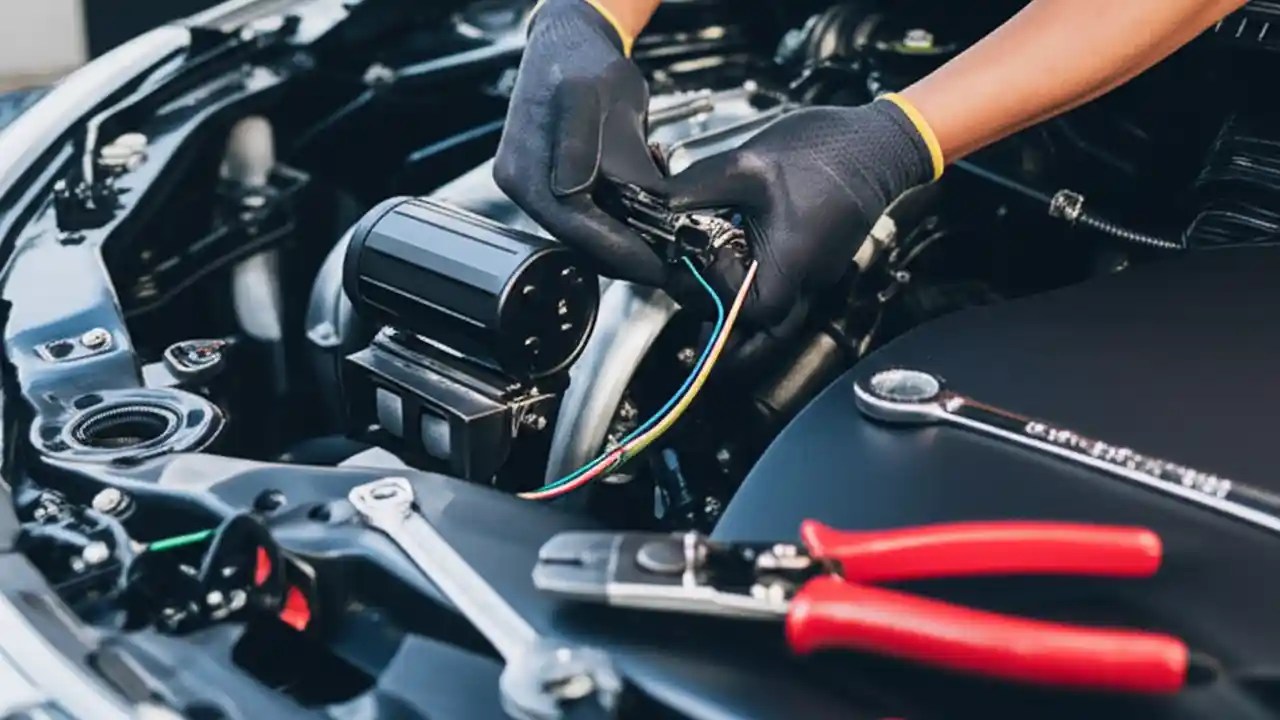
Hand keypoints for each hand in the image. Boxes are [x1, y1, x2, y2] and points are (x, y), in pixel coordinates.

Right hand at [494, 0, 666, 285]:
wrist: (567, 43)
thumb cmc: (582, 64)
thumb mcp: (599, 100)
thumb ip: (604, 152)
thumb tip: (611, 201)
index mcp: (526, 171)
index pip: (579, 230)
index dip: (624, 254)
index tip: (662, 268)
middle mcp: (521, 186)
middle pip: (578, 240)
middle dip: (627, 255)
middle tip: (671, 265)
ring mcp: (531, 187)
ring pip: (581, 233)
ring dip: (622, 241)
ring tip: (664, 245)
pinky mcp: (546, 185)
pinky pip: (582, 217)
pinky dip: (613, 222)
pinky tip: (643, 218)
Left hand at [664, 99, 938, 324]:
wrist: (878, 142)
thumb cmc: (826, 152)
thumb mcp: (746, 165)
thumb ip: (694, 188)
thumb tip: (654, 203)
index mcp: (789, 267)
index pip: (738, 310)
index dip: (707, 290)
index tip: (686, 259)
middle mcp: (806, 282)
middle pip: (760, 338)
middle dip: (722, 330)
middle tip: (691, 303)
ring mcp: (814, 276)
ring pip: (773, 322)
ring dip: (739, 318)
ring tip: (707, 296)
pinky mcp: (815, 262)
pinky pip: (783, 293)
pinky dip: (754, 289)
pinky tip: (732, 263)